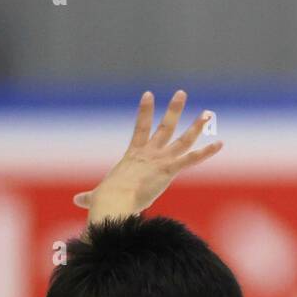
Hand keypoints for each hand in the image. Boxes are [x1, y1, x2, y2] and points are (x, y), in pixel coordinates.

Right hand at [74, 89, 222, 220]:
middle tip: (182, 94)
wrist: (113, 202)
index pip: (140, 129)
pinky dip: (206, 152)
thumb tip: (76, 202)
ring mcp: (159, 160)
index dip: (145, 112)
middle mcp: (148, 154)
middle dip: (173, 110)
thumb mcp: (97, 196)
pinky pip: (191, 159)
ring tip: (207, 114)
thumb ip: (90, 197)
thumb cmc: (106, 202)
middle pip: (164, 127)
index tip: (149, 95)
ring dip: (196, 127)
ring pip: (182, 140)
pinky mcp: (168, 170)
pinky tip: (220, 144)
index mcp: (133, 157)